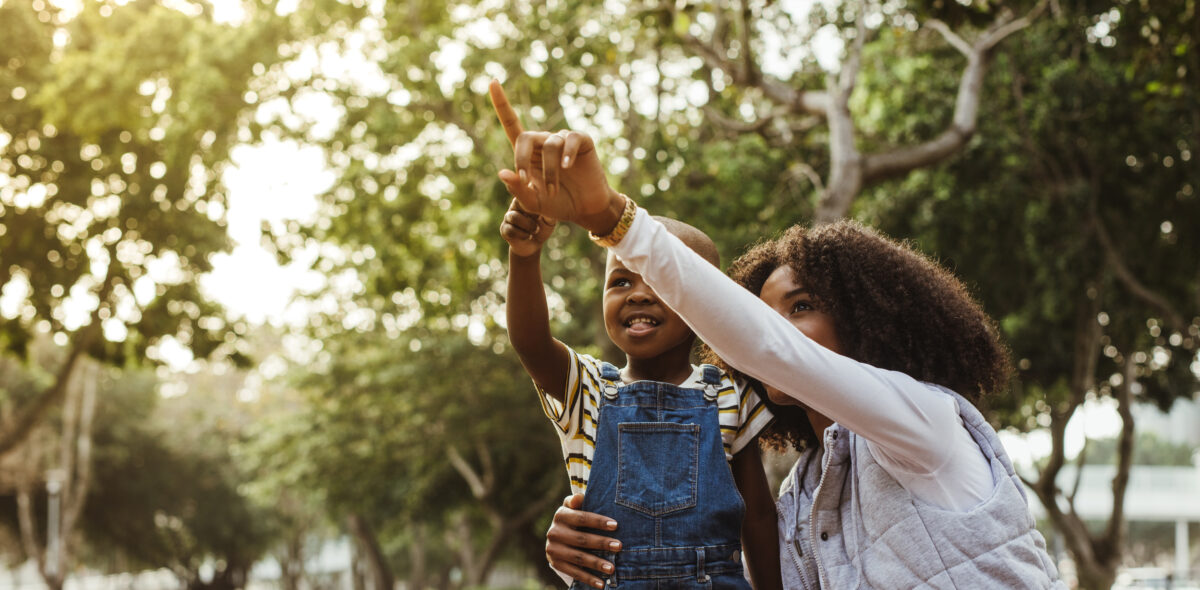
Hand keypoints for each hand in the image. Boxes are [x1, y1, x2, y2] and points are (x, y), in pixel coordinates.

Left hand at [488, 80, 623, 233]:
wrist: (585, 209)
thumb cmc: (557, 204)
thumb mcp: (533, 203)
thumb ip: (518, 190)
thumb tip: (502, 172)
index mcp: (528, 153)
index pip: (512, 124)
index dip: (502, 104)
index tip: (492, 81)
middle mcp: (544, 142)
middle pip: (525, 137)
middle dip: (521, 158)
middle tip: (525, 181)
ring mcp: (562, 140)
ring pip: (550, 145)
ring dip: (549, 171)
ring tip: (553, 191)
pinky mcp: (581, 141)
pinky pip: (570, 139)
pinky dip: (566, 153)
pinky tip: (567, 167)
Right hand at [500, 198, 555, 256]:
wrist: (534, 245)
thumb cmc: (543, 228)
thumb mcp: (549, 220)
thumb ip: (548, 211)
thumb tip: (548, 202)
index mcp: (526, 200)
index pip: (525, 191)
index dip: (532, 198)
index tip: (541, 208)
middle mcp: (515, 206)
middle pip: (517, 202)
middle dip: (531, 212)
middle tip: (539, 218)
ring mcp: (508, 217)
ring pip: (514, 217)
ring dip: (528, 225)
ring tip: (536, 230)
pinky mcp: (504, 229)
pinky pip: (510, 230)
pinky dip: (522, 234)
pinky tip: (528, 236)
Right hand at [545, 493, 620, 588]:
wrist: (556, 536)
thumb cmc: (574, 518)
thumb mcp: (574, 507)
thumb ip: (577, 501)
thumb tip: (579, 498)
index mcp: (561, 515)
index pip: (581, 518)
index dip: (598, 521)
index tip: (616, 525)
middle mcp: (554, 532)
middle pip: (581, 539)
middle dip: (602, 543)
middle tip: (619, 546)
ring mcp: (553, 549)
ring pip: (578, 558)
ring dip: (596, 564)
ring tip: (612, 568)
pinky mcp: (555, 563)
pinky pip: (574, 572)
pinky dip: (588, 579)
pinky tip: (602, 584)